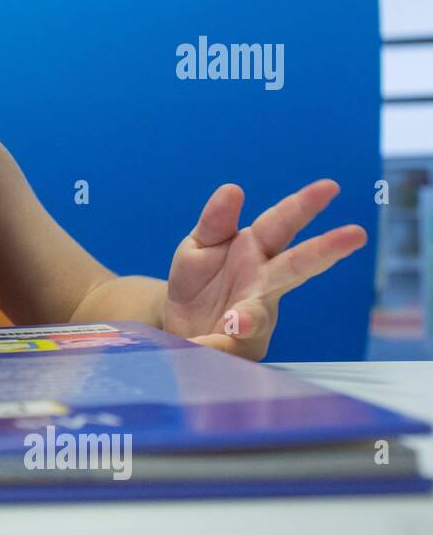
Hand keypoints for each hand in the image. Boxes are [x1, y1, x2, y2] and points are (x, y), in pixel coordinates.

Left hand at [162, 179, 366, 359]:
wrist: (179, 322)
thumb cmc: (198, 280)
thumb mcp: (200, 244)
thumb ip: (216, 221)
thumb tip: (233, 189)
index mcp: (254, 249)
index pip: (281, 223)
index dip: (304, 205)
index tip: (329, 187)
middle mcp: (263, 282)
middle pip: (295, 265)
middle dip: (324, 250)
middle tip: (355, 235)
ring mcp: (253, 316)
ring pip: (258, 316)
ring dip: (250, 319)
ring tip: (238, 321)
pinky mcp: (238, 347)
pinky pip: (228, 346)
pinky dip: (217, 345)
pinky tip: (209, 341)